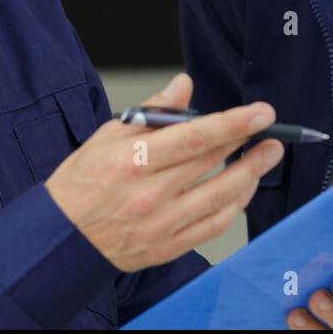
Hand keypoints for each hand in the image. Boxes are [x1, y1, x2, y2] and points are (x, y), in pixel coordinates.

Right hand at [44, 73, 283, 271]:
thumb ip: (151, 111)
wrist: (61, 237)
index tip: (261, 112)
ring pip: (220, 197)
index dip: (233, 123)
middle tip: (271, 130)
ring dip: (251, 174)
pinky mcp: (167, 247)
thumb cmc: (82, 182)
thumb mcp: (107, 135)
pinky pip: (213, 226)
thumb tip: (183, 86)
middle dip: (249, 144)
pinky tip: (244, 188)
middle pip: (212, 164)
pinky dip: (234, 206)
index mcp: (133, 161)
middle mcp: (149, 195)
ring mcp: (161, 225)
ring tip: (267, 155)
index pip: (195, 137)